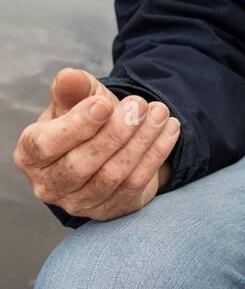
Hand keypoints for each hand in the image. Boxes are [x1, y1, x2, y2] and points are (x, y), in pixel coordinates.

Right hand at [13, 68, 179, 220]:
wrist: (105, 147)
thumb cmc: (83, 120)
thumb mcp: (74, 99)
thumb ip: (70, 88)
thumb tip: (70, 77)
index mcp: (31, 155)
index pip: (48, 144)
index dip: (77, 125)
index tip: (103, 103)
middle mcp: (50, 186)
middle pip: (82, 164)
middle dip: (115, 133)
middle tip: (139, 105)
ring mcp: (80, 204)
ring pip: (113, 176)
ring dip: (141, 143)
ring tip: (159, 112)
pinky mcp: (110, 212)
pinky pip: (136, 184)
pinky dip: (155, 155)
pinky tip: (170, 129)